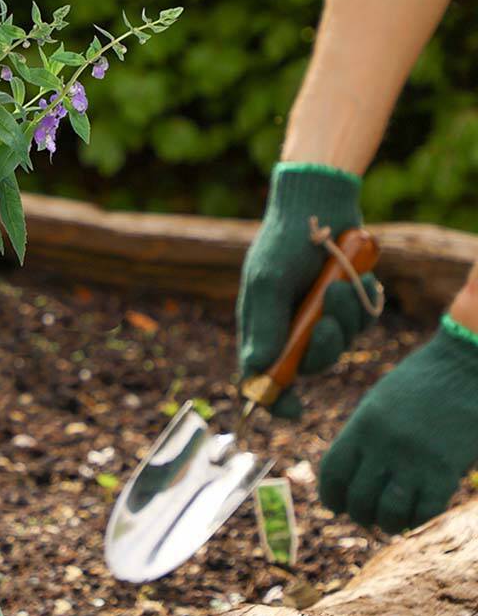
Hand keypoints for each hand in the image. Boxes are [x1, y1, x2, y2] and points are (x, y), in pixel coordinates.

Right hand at [237, 165, 380, 417]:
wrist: (317, 205)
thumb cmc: (281, 243)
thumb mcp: (268, 284)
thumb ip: (264, 327)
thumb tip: (254, 370)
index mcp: (262, 329)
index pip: (265, 377)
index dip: (277, 399)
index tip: (295, 410)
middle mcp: (291, 329)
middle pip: (310, 366)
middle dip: (323, 348)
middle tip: (325, 322)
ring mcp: (320, 318)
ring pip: (340, 345)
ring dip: (344, 319)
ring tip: (339, 284)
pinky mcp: (347, 306)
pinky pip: (361, 324)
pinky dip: (362, 305)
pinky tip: (354, 279)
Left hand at [320, 317, 477, 531]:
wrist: (466, 366)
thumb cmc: (421, 383)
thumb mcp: (379, 403)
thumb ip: (362, 437)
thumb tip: (348, 477)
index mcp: (362, 426)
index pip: (332, 474)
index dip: (331, 497)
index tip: (336, 506)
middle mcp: (383, 445)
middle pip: (358, 498)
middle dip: (360, 515)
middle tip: (367, 517)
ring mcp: (414, 459)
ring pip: (388, 512)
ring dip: (387, 524)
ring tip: (390, 521)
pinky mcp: (445, 470)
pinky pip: (425, 511)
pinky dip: (418, 520)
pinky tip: (417, 515)